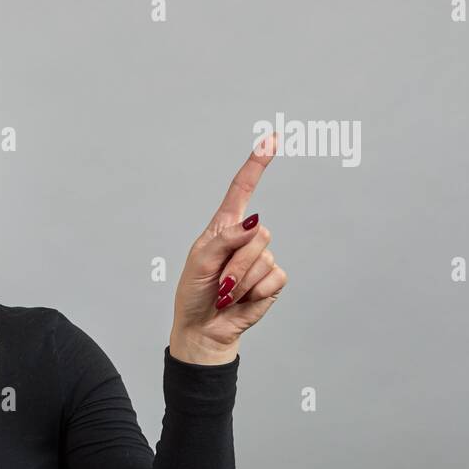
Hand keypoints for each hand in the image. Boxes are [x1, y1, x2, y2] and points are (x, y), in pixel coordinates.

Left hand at [169, 133, 288, 363]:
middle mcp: (245, 238)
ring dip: (240, 280)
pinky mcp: (273, 280)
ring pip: (263, 257)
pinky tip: (242, 299)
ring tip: (227, 292)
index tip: (272, 140)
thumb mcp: (198, 263)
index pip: (242, 189)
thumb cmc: (195, 293)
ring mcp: (262, 258)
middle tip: (219, 281)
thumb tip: (252, 223)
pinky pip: (273, 277)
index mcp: (223, 228)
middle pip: (258, 232)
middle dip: (236, 262)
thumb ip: (223, 241)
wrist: (204, 328)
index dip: (257, 164)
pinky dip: (254, 292)